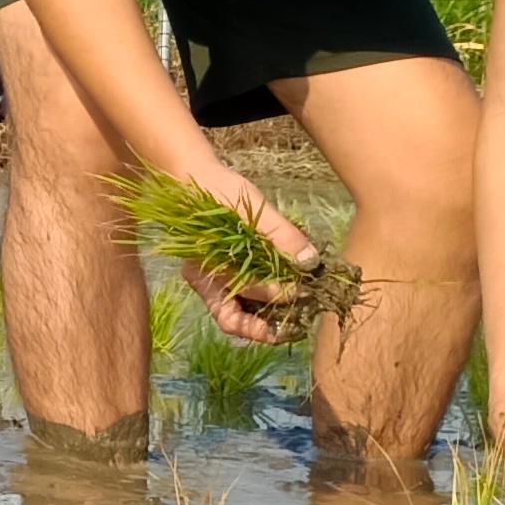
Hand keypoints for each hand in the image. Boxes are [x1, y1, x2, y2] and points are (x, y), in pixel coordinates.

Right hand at [174, 161, 325, 341]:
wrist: (194, 177)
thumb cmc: (217, 190)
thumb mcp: (250, 207)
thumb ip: (280, 234)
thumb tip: (309, 261)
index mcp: (203, 270)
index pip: (243, 293)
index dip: (275, 294)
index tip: (303, 289)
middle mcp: (207, 283)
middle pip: (234, 320)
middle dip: (266, 327)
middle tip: (300, 321)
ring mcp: (215, 280)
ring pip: (240, 314)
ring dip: (268, 318)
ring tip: (298, 314)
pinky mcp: (228, 273)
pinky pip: (246, 297)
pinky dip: (267, 300)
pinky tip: (289, 290)